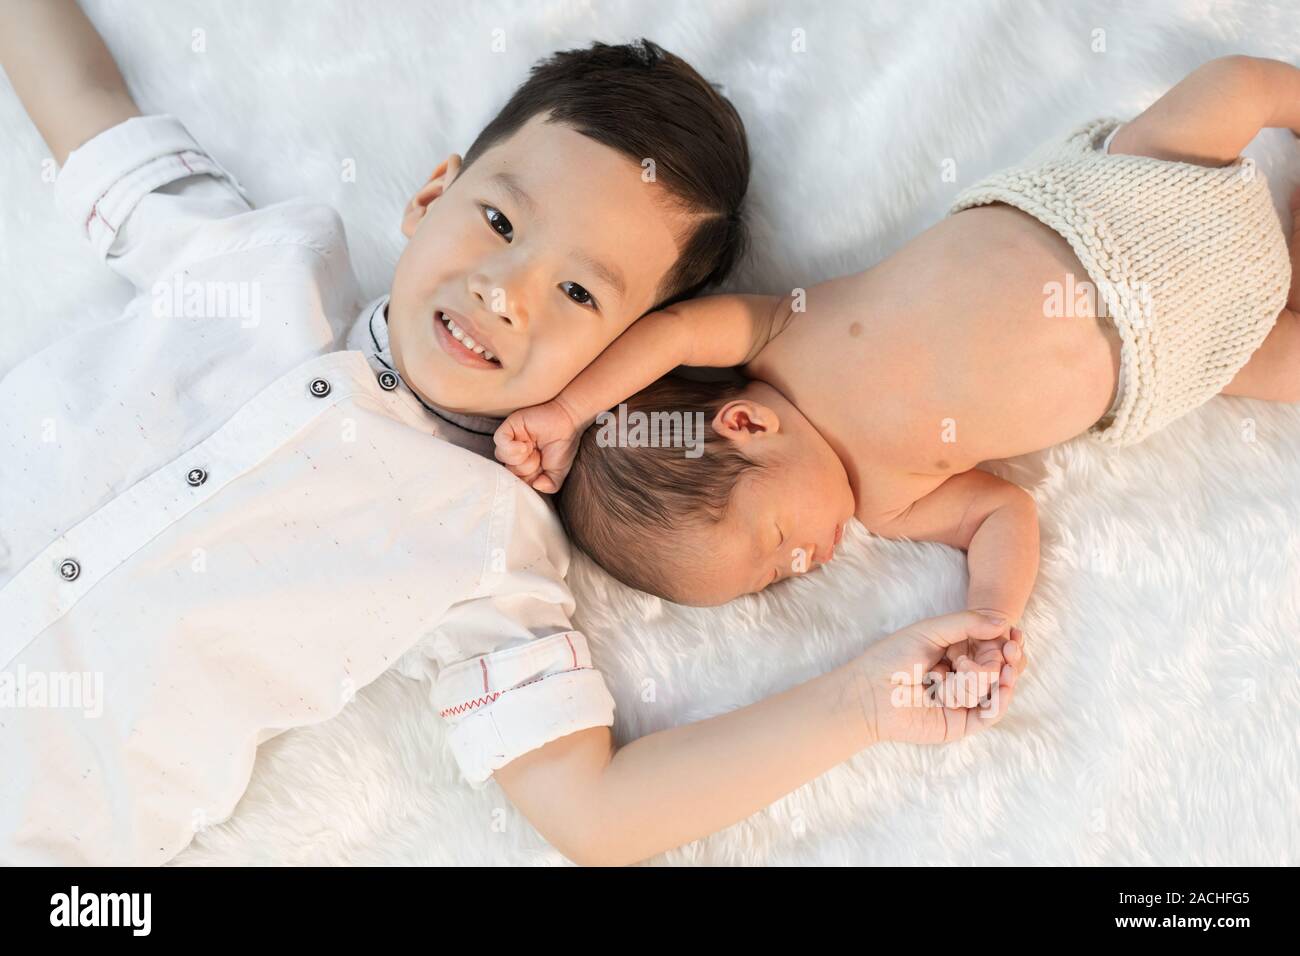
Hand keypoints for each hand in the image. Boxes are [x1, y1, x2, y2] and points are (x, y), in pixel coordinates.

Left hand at [493, 399, 581, 492]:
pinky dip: (511, 447)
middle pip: (507, 470)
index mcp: (524, 464)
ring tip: (533, 448)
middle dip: (525, 469)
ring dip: (520, 458)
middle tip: (539, 457)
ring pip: (502, 456)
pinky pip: (499, 441)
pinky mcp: (510, 427)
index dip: (527, 479)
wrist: (569, 421)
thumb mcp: (559, 472)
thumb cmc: (563, 445)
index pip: (515, 480)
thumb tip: (536, 486)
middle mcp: (515, 452)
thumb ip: (550, 485)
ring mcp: (511, 439)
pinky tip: (524, 445)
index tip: (540, 472)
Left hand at [849, 611, 1027, 746]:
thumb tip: (1003, 622)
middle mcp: (960, 677)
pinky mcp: (959, 723)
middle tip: (1005, 652)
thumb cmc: (892, 657)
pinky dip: (999, 702)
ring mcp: (961, 701)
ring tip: (960, 670)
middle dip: (999, 661)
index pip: (992, 650)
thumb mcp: (931, 630)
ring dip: (981, 678)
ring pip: (993, 691)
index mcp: (954, 654)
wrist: (869, 692)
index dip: (1007, 644)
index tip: (1016, 635)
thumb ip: (967, 623)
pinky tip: (1002, 688)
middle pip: (998, 671)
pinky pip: (989, 715)